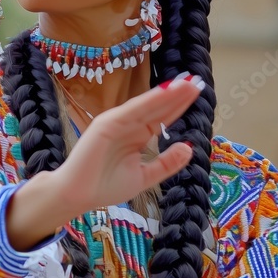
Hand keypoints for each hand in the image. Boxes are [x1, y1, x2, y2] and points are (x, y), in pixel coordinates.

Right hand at [53, 74, 202, 212]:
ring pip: (148, 105)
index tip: (198, 92)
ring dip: (168, 93)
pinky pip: (133, 110)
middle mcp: (128, 125)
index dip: (180, 105)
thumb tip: (188, 147)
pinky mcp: (106, 123)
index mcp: (137, 136)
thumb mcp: (145, 177)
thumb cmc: (105, 186)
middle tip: (199, 81)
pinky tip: (167, 92)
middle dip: (179, 95)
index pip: (162, 117)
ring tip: (189, 83)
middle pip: (158, 107)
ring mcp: (117, 122)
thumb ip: (166, 163)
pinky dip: (150, 100)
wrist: (77, 196)